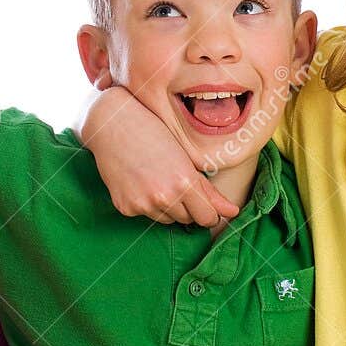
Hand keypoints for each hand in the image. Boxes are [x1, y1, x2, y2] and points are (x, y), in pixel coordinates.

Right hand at [78, 85, 238, 225]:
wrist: (113, 125)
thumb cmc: (154, 134)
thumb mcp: (186, 159)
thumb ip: (210, 191)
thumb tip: (233, 213)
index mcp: (185, 183)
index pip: (208, 218)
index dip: (209, 213)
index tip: (207, 206)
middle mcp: (164, 197)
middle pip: (188, 220)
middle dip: (189, 208)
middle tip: (178, 184)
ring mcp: (143, 204)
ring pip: (168, 220)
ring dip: (169, 207)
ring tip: (159, 180)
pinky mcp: (125, 207)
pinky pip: (146, 215)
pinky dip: (147, 204)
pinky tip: (141, 183)